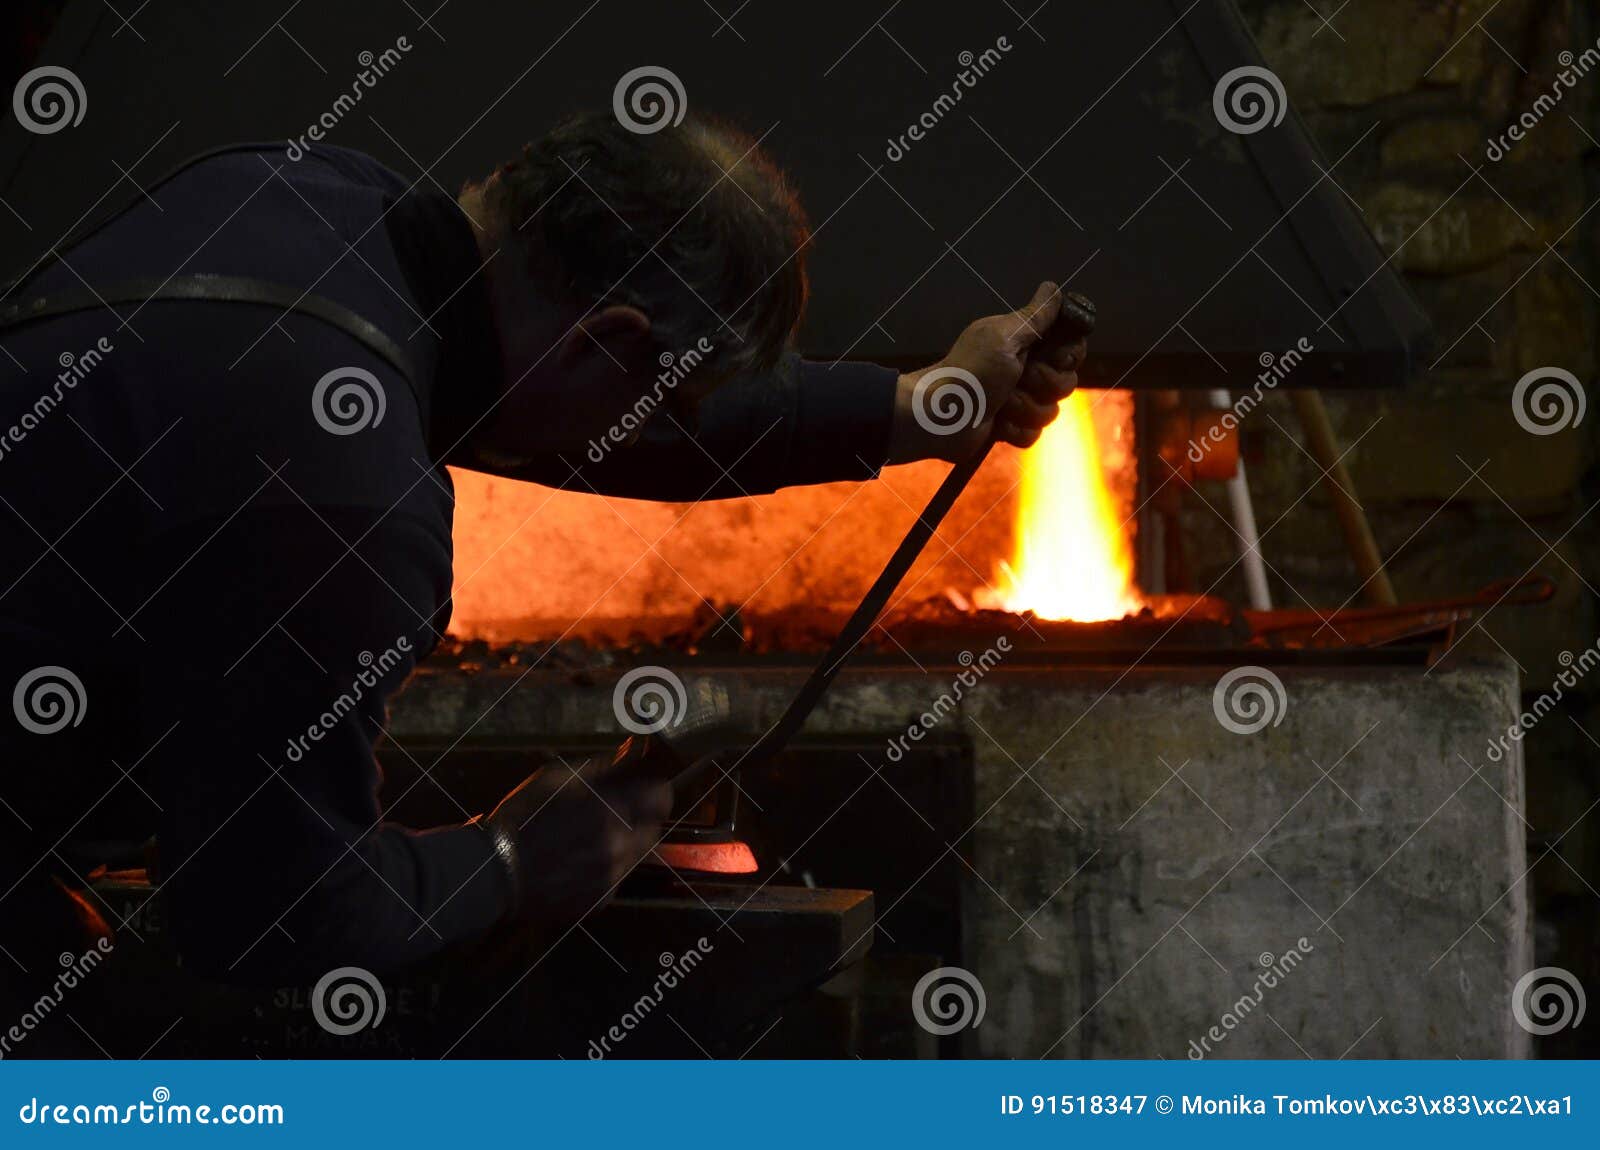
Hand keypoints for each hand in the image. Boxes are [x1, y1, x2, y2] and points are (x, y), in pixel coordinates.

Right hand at [486, 756, 672, 926]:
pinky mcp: (600, 901)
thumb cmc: (523, 817)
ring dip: (626, 844)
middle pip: (654, 828)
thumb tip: (629, 757)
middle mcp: (621, 846)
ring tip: (592, 838)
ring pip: (637, 855)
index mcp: (612, 810)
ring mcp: (612, 877)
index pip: (662, 796)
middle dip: (641, 818)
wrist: (495, 871)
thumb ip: (600, 769)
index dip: (653, 789)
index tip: (643, 787)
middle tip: (616, 813)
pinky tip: (580, 862)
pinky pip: (617, 878)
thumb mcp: (556, 778)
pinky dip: (607, 869)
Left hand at [888, 281, 1091, 463]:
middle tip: (1016, 378)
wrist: (941, 415)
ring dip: (1024, 408)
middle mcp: (1026, 370)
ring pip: (1051, 411)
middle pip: (1067, 382)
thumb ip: (1035, 315)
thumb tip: (1052, 287)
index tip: (1054, 356)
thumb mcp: (1005, 335)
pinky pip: (1033, 434)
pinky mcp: (1012, 427)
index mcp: (1025, 343)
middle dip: (1042, 384)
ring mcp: (1020, 400)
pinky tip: (995, 422)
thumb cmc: (971, 370)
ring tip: (999, 403)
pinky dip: (1013, 429)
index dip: (1068, 356)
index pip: (1071, 349)